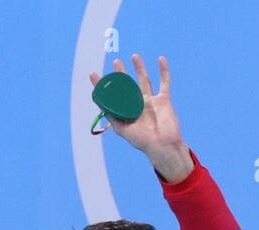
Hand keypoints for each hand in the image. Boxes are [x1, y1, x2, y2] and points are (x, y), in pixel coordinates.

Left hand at [88, 54, 192, 182]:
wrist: (162, 145)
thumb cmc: (142, 141)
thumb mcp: (122, 129)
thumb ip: (112, 116)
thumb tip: (100, 103)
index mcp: (126, 112)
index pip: (111, 96)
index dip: (102, 86)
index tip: (93, 74)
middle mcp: (137, 105)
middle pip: (128, 85)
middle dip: (121, 74)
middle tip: (115, 62)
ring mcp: (151, 101)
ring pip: (144, 80)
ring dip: (139, 68)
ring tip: (134, 56)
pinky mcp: (164, 100)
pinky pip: (165, 82)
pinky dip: (164, 71)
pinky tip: (161, 59)